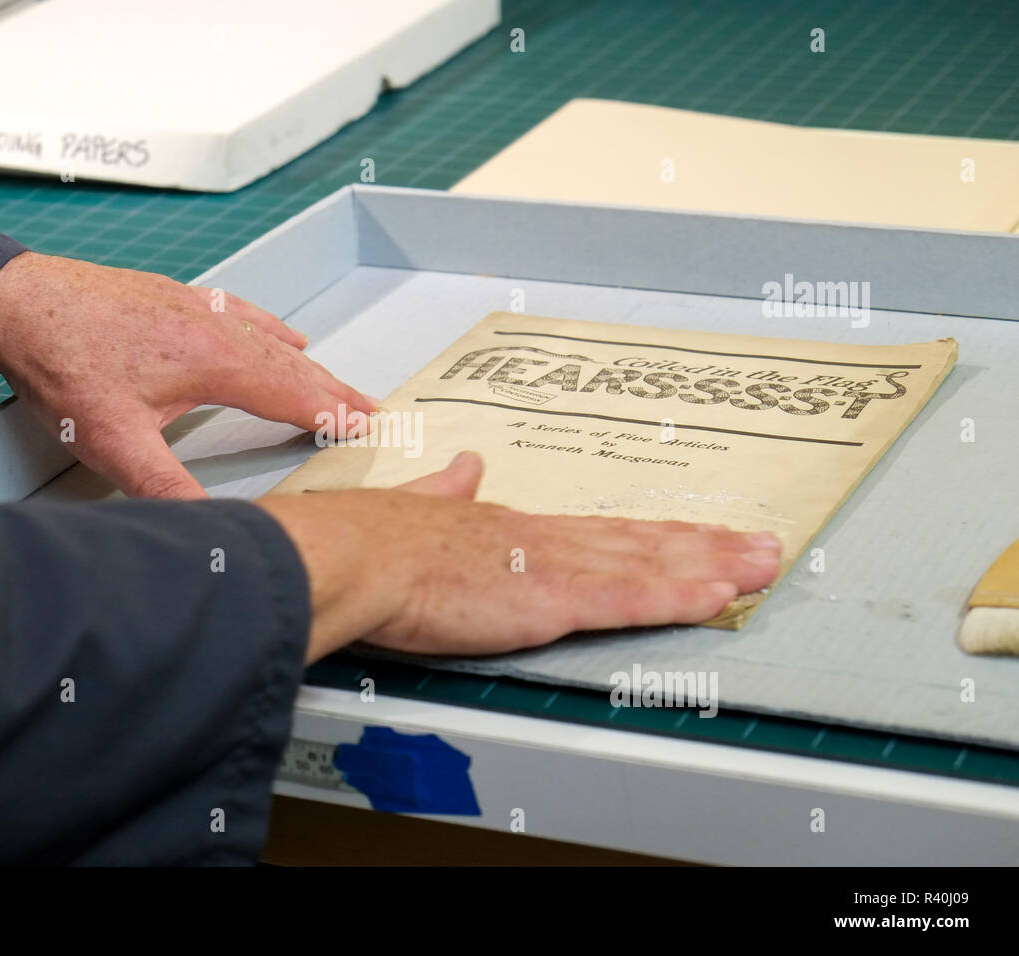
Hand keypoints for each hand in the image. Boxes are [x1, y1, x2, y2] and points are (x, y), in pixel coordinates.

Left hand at [0, 251, 376, 498]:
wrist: (17, 302)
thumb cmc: (61, 363)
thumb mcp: (113, 442)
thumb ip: (166, 489)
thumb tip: (209, 530)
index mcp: (212, 362)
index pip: (289, 393)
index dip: (329, 412)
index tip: (363, 426)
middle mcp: (215, 328)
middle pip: (290, 364)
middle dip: (333, 389)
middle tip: (369, 407)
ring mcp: (196, 307)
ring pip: (269, 338)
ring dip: (307, 363)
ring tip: (336, 380)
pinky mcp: (175, 296)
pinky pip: (242, 312)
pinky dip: (271, 328)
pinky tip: (282, 330)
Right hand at [257, 452, 782, 662]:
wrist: (357, 554)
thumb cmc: (377, 540)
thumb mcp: (421, 503)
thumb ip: (448, 488)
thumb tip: (463, 463)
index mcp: (516, 528)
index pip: (603, 532)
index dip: (657, 534)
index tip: (697, 535)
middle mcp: (547, 542)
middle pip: (643, 541)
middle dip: (708, 545)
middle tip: (764, 545)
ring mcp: (554, 567)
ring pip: (649, 565)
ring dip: (711, 565)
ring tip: (763, 565)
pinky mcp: (548, 599)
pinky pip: (628, 600)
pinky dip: (677, 596)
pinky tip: (717, 595)